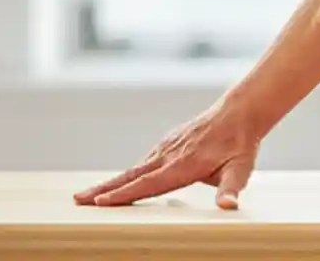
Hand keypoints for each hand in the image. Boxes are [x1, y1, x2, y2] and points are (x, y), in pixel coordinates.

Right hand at [73, 100, 260, 208]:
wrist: (240, 112)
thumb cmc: (241, 144)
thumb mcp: (242, 168)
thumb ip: (231, 188)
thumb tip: (229, 206)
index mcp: (184, 165)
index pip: (150, 184)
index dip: (125, 194)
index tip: (100, 202)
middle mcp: (170, 156)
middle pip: (132, 175)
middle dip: (104, 189)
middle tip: (77, 200)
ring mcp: (167, 148)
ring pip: (135, 168)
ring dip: (111, 182)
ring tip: (88, 196)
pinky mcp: (168, 144)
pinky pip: (145, 161)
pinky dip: (128, 172)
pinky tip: (120, 181)